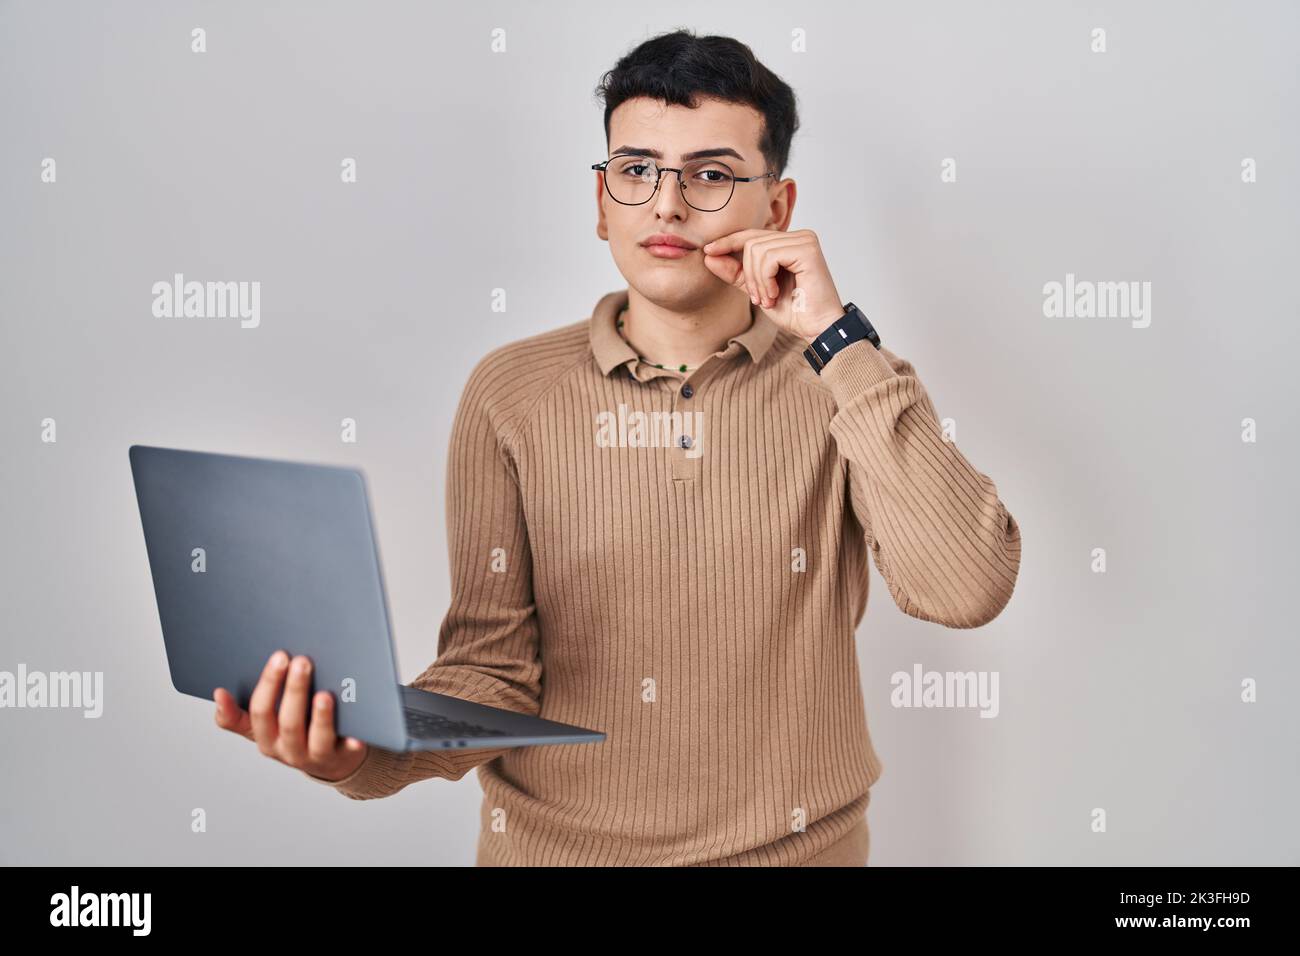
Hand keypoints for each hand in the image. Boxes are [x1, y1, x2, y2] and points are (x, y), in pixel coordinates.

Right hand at [214, 650, 368, 782]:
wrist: (329, 760)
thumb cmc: (294, 730)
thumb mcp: (264, 725)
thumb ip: (239, 713)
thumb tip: (218, 693)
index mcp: (265, 737)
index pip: (260, 713)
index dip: (266, 687)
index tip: (275, 658)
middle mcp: (287, 749)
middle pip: (288, 722)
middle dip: (294, 690)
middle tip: (302, 660)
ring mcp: (315, 756)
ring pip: (316, 738)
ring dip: (321, 716)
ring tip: (325, 693)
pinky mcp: (342, 757)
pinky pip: (348, 750)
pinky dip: (353, 741)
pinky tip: (358, 730)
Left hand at [701, 228, 845, 342]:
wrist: (816, 328)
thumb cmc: (794, 310)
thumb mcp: (757, 289)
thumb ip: (736, 272)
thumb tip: (709, 256)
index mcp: (788, 242)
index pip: (751, 235)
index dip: (728, 241)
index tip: (708, 251)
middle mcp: (799, 236)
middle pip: (751, 242)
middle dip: (748, 274)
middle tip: (757, 299)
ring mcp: (804, 240)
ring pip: (757, 250)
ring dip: (757, 280)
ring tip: (768, 299)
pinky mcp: (807, 249)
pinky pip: (769, 257)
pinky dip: (766, 279)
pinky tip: (775, 294)